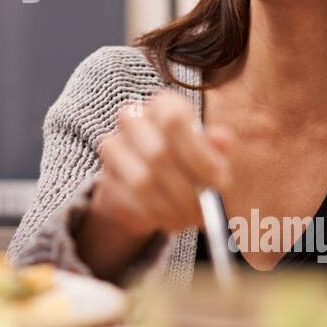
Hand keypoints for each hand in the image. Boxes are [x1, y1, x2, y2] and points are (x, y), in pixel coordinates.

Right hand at [78, 91, 233, 280]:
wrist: (153, 185)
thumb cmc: (188, 162)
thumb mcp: (211, 152)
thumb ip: (218, 146)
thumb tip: (221, 139)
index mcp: (163, 105)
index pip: (174, 119)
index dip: (198, 153)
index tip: (219, 182)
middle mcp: (133, 119)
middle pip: (157, 152)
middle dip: (186, 189)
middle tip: (205, 211)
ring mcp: (113, 148)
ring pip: (141, 180)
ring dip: (170, 206)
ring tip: (189, 219)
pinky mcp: (105, 179)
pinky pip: (129, 202)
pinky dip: (153, 216)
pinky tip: (169, 221)